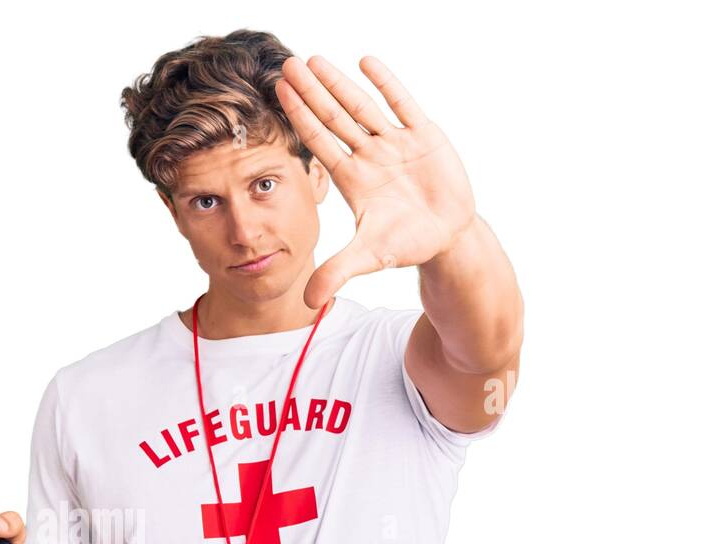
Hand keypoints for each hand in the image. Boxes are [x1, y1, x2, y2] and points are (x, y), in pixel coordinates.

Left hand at [275, 55, 476, 308]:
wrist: (446, 238)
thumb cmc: (406, 245)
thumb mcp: (369, 259)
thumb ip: (338, 272)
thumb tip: (307, 302)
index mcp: (352, 178)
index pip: (318, 141)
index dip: (299, 117)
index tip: (278, 93)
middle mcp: (368, 155)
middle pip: (333, 117)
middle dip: (310, 92)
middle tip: (286, 64)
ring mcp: (394, 143)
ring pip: (361, 106)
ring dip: (338, 83)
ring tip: (314, 60)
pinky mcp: (424, 136)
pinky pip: (402, 104)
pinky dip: (386, 84)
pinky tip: (366, 62)